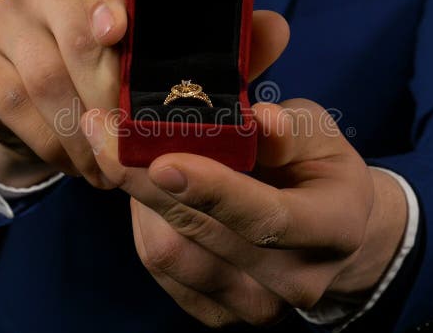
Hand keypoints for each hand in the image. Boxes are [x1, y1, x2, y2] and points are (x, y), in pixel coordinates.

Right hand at [0, 0, 127, 186]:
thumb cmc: (99, 82)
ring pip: (48, 77)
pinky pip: (16, 103)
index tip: (118, 30)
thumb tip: (170, 97)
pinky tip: (73, 163)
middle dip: (109, 99)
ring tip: (106, 167)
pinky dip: (52, 142)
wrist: (32, 113)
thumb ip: (145, 60)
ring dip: (82, 132)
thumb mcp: (130, 67)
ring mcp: (5, 16)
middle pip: (79, 34)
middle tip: (128, 142)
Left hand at [80, 99, 407, 326]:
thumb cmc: (320, 170)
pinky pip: (162, 266)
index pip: (266, 218)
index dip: (212, 191)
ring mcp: (257, 306)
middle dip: (145, 180)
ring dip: (139, 198)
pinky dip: (145, 222)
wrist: (332, 232)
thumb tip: (257, 120)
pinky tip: (148, 190)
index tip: (160, 160)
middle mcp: (297, 280)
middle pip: (203, 234)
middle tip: (101, 131)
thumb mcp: (318, 135)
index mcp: (332, 228)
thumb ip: (288, 129)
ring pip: (170, 253)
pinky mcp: (221, 314)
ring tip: (128, 153)